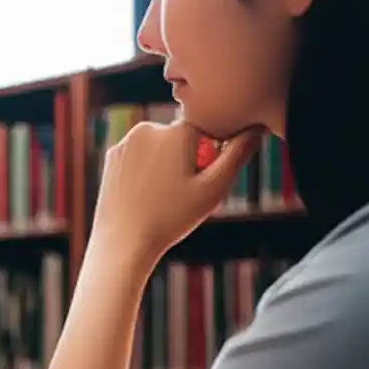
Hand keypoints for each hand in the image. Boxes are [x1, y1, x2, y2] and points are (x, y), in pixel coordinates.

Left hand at [91, 120, 264, 264]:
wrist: (124, 241)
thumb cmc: (171, 217)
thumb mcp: (214, 188)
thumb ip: (238, 154)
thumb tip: (257, 128)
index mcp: (177, 131)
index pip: (207, 131)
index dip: (208, 156)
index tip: (199, 180)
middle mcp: (149, 127)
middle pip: (180, 138)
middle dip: (185, 159)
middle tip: (179, 192)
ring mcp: (125, 141)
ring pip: (158, 148)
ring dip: (164, 164)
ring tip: (160, 195)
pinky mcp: (111, 156)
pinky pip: (138, 157)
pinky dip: (143, 171)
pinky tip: (142, 194)